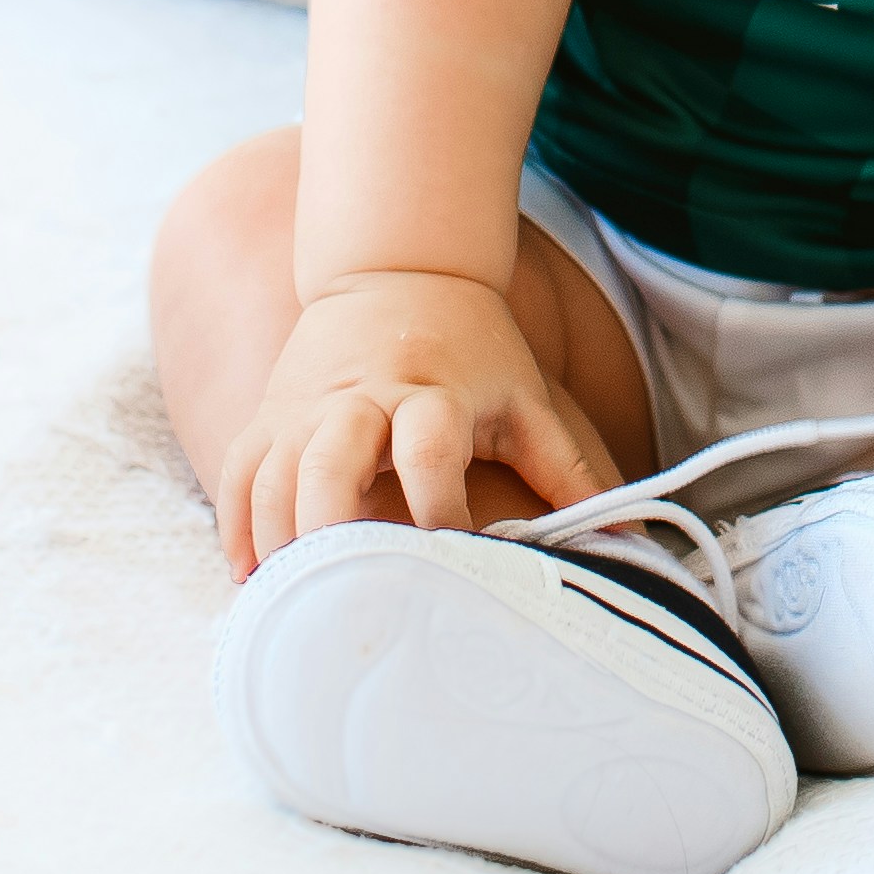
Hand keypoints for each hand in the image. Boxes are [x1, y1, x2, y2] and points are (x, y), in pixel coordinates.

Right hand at [219, 270, 614, 574]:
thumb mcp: (527, 399)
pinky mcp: (271, 414)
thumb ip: (571, 470)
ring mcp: (307, 406)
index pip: (430, 450)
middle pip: (330, 461)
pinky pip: (239, 472)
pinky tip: (250, 576)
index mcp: (433, 391)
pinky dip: (239, 525)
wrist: (399, 270)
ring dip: (278, 539)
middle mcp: (362, 398)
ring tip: (293, 602)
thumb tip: (634, 537)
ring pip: (274, 473)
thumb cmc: (474, 350)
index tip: (452, 558)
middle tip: (346, 595)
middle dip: (333, 529)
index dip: (438, 506)